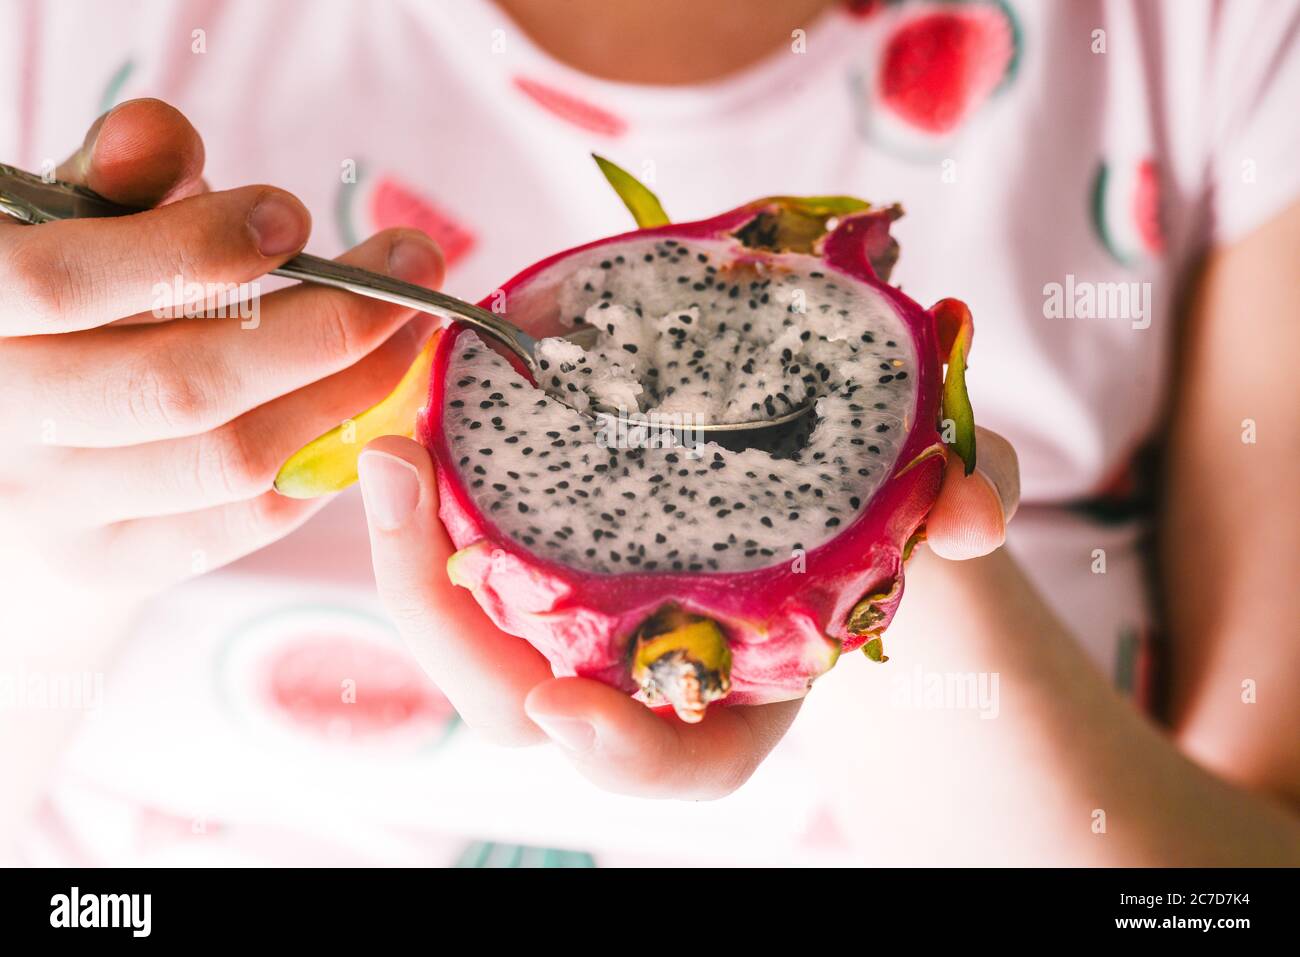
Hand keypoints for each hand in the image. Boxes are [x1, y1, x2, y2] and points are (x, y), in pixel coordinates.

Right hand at [0, 99, 443, 598]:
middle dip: (319, 325)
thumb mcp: (65, 223)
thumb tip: (159, 132)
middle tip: (412, 269)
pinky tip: (364, 406)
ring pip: (228, 459)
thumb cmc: (60, 305)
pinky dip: (320, 462)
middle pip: (177, 385)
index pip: (63, 284)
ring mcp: (53, 509)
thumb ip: (112, 178)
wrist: (11, 441)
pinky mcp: (112, 561)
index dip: (189, 250)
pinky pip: (243, 521)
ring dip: (344, 391)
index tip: (295, 217)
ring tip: (407, 332)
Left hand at [359, 426, 1018, 799]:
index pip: (681, 764)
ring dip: (413, 557)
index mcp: (740, 697)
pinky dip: (432, 503)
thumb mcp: (931, 504)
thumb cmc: (876, 514)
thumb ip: (968, 501)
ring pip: (471, 633)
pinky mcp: (547, 551)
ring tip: (391, 449)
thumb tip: (974, 508)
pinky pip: (467, 554)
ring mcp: (585, 616)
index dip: (624, 756)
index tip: (567, 708)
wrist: (828, 486)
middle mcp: (644, 674)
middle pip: (527, 704)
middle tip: (406, 500)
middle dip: (451, 629)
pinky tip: (418, 419)